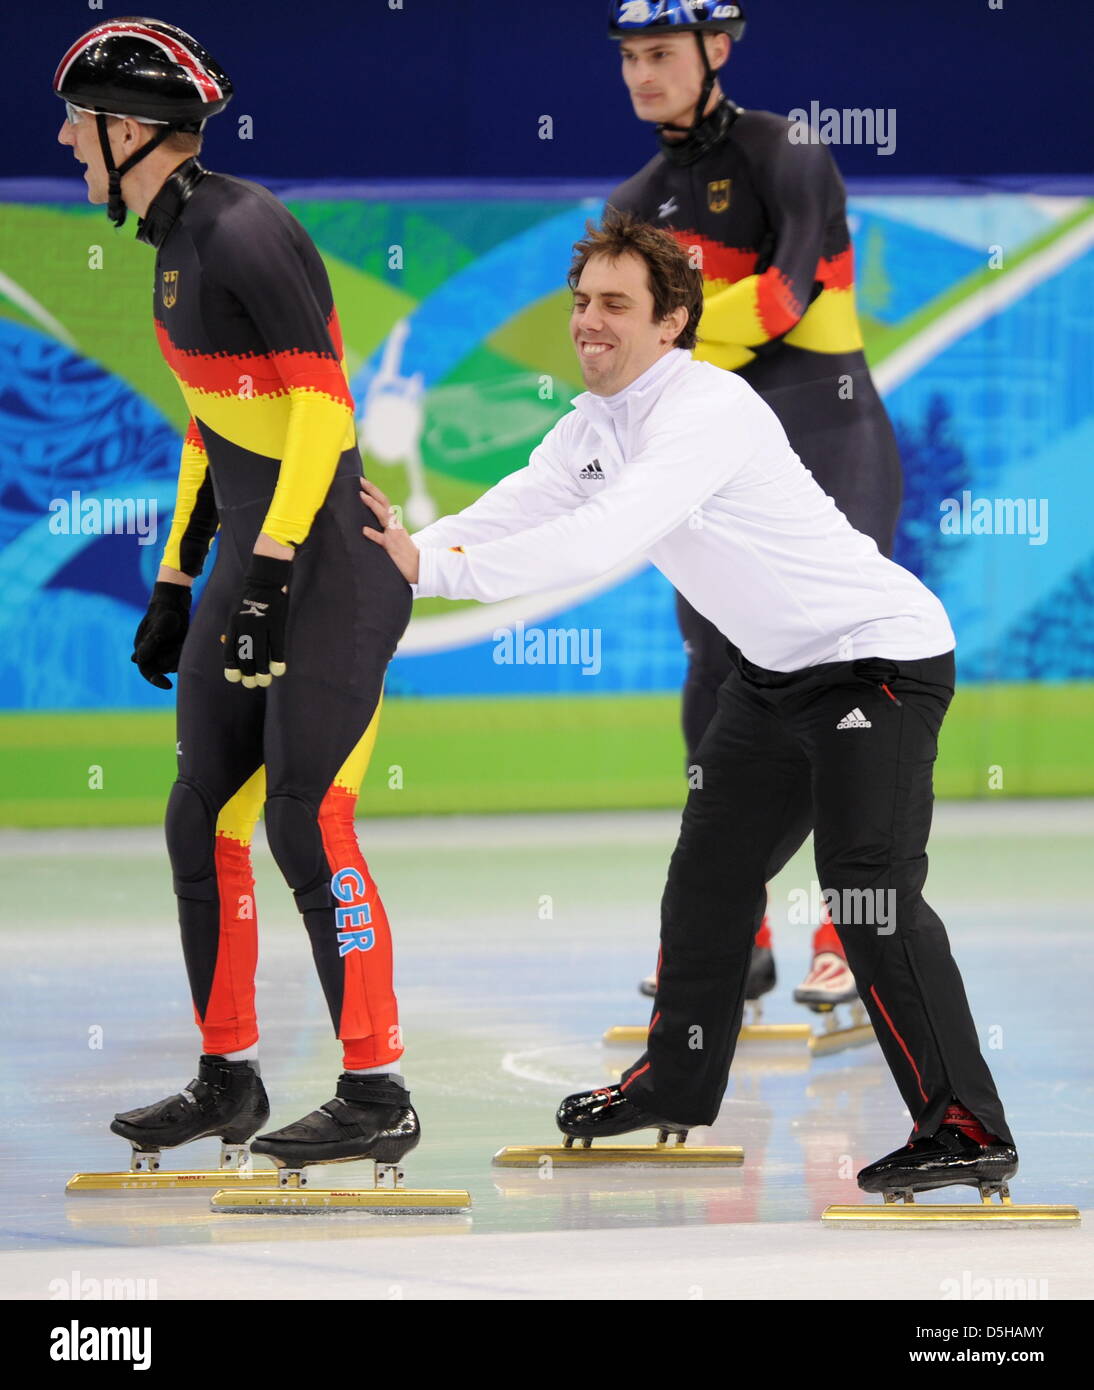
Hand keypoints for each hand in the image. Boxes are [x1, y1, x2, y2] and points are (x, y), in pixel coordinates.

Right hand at [131, 581, 191, 689]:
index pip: (147, 671)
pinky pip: (181, 659)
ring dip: (178, 655)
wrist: (174, 604)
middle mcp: (152, 654)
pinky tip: (182, 641)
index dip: (156, 680)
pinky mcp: (174, 651)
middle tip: (176, 644)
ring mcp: (163, 653)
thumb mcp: (158, 626)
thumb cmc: (164, 614)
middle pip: (163, 669)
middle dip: (171, 659)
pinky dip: (183, 652)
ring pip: (173, 665)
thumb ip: (150, 643)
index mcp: (142, 650)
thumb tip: (138, 660)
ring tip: (178, 640)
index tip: (168, 686)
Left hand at [223, 555, 290, 687]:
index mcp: (233, 625)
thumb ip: (231, 628)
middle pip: (244, 656)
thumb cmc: (249, 596)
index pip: (229, 652)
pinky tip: (279, 670)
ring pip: (260, 654)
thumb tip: (225, 642)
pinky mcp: (276, 624)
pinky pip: (276, 646)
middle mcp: (244, 628)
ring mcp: (261, 626)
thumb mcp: (234, 611)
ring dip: (262, 671)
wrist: (264, 579)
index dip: (232, 667)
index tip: (236, 678)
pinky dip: (277, 660)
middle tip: (253, 684)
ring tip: (264, 681)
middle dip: (248, 673)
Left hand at [360, 479, 419, 583]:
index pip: (384, 503)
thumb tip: (366, 527)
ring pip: (383, 516)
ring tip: (362, 496)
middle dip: (373, 491)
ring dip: (373, 505)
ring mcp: (393, 535)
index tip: (364, 482)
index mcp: (395, 523)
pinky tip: (364, 530)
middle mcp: (395, 526)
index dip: (374, 492)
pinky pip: (381, 539)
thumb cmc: (404, 555)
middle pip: (384, 503)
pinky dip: (373, 534)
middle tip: (361, 481)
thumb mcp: (395, 540)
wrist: (418, 567)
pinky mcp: (391, 547)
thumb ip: (384, 532)